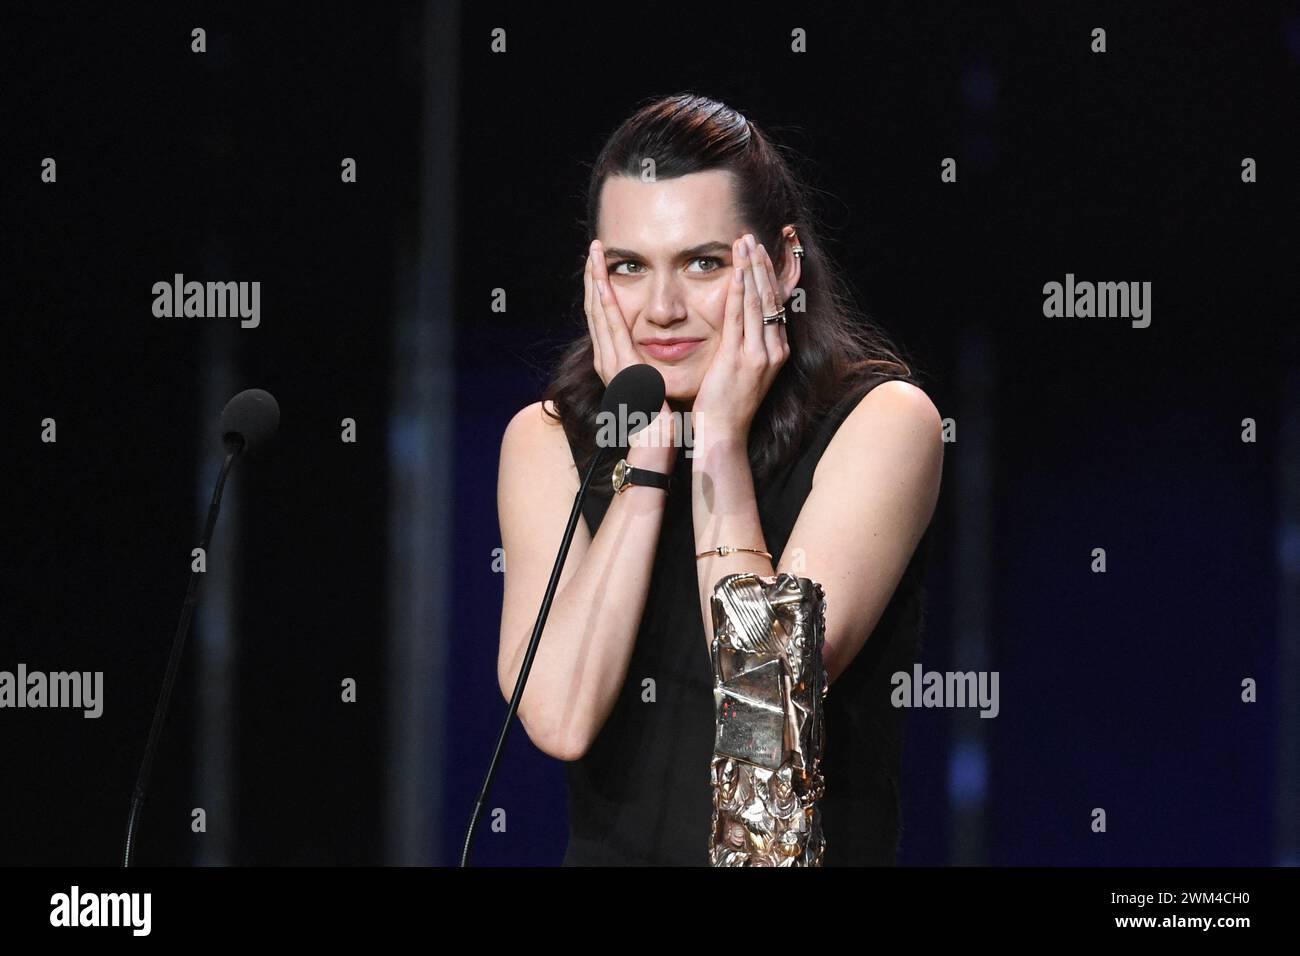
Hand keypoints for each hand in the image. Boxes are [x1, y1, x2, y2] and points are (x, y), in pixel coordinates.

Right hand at [584, 240, 676, 472]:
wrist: (656, 442)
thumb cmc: (659, 417)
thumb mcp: (652, 380)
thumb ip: (649, 362)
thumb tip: (658, 346)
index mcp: (615, 360)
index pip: (605, 316)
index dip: (601, 287)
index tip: (602, 263)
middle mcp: (606, 358)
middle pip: (595, 308)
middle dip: (593, 277)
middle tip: (594, 248)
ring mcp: (610, 361)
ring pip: (598, 313)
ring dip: (595, 282)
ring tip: (594, 256)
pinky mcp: (620, 366)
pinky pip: (611, 329)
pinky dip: (605, 304)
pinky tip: (603, 284)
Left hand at [690, 234, 789, 440]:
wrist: (723, 434)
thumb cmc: (726, 406)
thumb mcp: (742, 372)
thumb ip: (745, 347)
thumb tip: (741, 327)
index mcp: (776, 352)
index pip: (776, 305)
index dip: (770, 276)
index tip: (762, 253)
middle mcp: (774, 350)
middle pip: (772, 297)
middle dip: (762, 265)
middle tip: (753, 238)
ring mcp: (760, 354)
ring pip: (760, 301)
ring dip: (752, 270)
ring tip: (745, 243)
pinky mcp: (742, 357)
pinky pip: (742, 316)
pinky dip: (741, 290)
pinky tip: (738, 270)